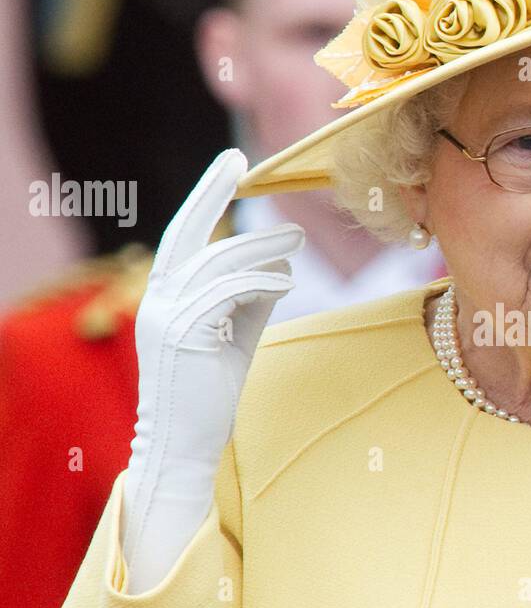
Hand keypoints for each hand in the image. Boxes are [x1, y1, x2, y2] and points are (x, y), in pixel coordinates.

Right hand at [121, 149, 304, 592]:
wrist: (186, 445)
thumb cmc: (211, 392)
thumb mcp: (235, 336)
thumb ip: (250, 300)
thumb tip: (280, 268)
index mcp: (164, 295)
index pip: (184, 234)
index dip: (206, 195)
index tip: (233, 162)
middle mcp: (157, 301)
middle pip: (189, 235)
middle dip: (215, 194)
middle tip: (249, 168)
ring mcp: (166, 318)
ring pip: (215, 263)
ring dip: (260, 247)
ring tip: (296, 241)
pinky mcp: (185, 337)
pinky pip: (226, 294)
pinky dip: (260, 282)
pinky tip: (286, 282)